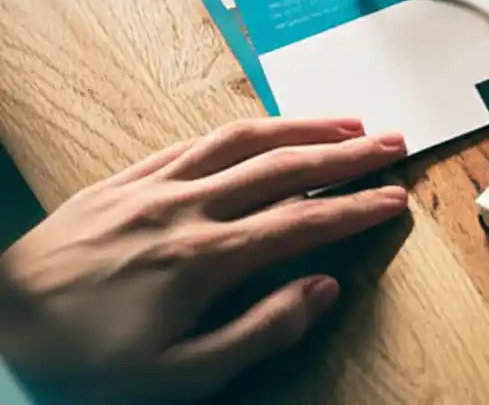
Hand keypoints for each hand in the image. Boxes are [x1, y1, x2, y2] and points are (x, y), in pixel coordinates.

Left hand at [0, 117, 408, 404]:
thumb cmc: (85, 361)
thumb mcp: (177, 375)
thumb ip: (258, 331)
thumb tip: (321, 290)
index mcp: (205, 257)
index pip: (303, 221)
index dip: (356, 207)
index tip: (394, 198)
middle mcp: (185, 208)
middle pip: (284, 166)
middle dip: (346, 152)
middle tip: (393, 142)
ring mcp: (152, 186)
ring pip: (242, 140)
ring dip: (301, 126)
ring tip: (346, 121)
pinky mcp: (122, 180)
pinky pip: (192, 141)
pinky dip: (240, 130)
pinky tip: (264, 128)